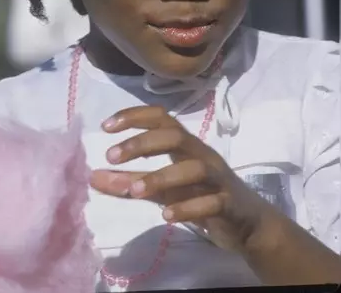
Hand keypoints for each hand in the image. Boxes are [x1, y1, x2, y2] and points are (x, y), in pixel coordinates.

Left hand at [90, 105, 274, 251]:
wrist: (250, 225)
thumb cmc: (200, 197)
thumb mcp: (160, 189)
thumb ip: (128, 182)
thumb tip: (91, 177)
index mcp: (184, 146)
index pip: (161, 118)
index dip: (134, 116)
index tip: (106, 126)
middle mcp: (201, 156)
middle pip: (175, 136)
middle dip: (141, 143)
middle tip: (111, 156)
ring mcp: (218, 179)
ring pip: (193, 169)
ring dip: (161, 177)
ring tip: (134, 191)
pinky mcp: (229, 204)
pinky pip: (211, 202)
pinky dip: (188, 207)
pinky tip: (166, 216)